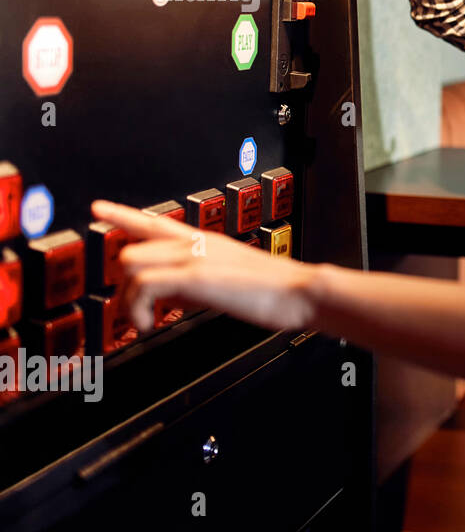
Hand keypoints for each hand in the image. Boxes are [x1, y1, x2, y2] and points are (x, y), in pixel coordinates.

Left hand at [89, 200, 317, 333]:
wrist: (299, 291)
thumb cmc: (273, 290)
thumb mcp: (226, 281)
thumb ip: (193, 283)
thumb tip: (168, 297)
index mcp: (205, 241)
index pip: (156, 222)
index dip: (123, 214)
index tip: (99, 207)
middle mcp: (195, 244)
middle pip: (132, 250)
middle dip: (125, 285)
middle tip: (137, 311)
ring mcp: (194, 257)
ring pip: (131, 265)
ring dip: (129, 300)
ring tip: (144, 321)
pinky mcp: (194, 276)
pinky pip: (144, 286)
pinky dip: (138, 309)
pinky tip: (150, 324)